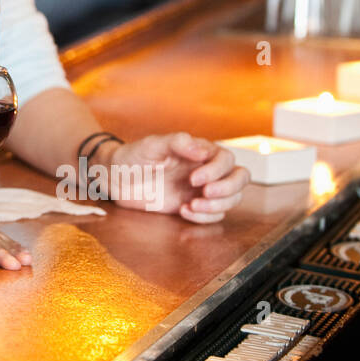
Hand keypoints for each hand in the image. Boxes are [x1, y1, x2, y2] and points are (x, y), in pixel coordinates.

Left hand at [104, 132, 248, 222]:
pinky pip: (214, 215)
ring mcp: (202, 189)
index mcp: (200, 151)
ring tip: (191, 206)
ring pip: (232, 199)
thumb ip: (177, 143)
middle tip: (204, 194)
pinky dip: (204, 217)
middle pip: (240, 178)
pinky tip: (183, 211)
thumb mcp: (152, 145)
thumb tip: (202, 149)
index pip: (227, 159)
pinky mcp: (194, 206)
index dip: (217, 171)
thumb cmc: (135, 156)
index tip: (194, 179)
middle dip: (228, 189)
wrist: (119, 179)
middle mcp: (207, 169)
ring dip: (217, 206)